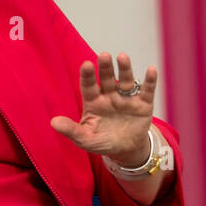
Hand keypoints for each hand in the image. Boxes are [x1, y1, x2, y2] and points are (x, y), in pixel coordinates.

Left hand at [50, 52, 156, 166]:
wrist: (126, 150)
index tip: (87, 65)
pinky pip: (147, 90)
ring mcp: (127, 98)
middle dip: (105, 67)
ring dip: (125, 69)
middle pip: (107, 79)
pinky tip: (152, 70)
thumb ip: (71, 130)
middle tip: (104, 56)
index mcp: (94, 102)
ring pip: (126, 81)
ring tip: (123, 57)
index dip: (88, 76)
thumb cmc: (102, 142)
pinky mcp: (143, 104)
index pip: (89, 86)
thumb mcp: (85, 139)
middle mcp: (110, 96)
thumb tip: (53, 122)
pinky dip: (150, 81)